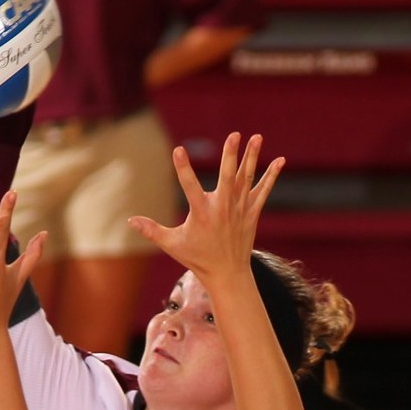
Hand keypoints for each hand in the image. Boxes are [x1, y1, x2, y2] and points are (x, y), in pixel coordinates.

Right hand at [129, 132, 282, 282]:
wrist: (227, 274)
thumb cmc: (197, 258)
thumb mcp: (172, 245)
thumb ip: (151, 230)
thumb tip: (130, 220)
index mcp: (201, 214)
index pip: (189, 186)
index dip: (183, 168)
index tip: (178, 149)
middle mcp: (222, 209)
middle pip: (228, 177)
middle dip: (231, 155)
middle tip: (234, 135)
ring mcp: (239, 209)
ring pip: (247, 179)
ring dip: (252, 157)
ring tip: (256, 137)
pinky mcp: (252, 213)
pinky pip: (263, 191)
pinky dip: (272, 176)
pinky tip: (280, 160)